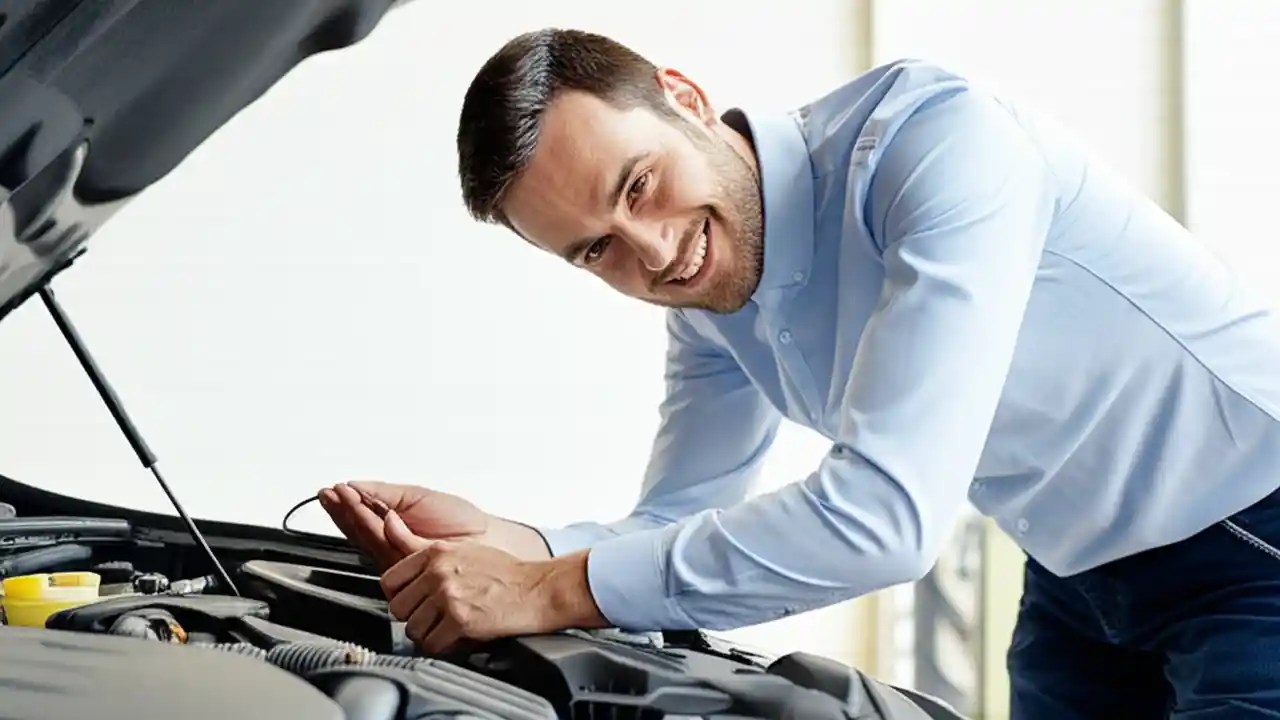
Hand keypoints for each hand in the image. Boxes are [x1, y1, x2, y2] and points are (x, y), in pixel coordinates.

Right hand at [318, 480, 487, 570]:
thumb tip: (357, 485)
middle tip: (329, 494)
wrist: (487, 537)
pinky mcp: (409, 565)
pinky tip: (369, 508)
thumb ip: (386, 493)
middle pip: (358, 529)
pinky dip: (376, 525)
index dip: (345, 505)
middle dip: (342, 510)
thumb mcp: (418, 497)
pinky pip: (386, 544)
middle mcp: (392, 545)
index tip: (331, 491)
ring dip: (353, 515)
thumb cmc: (460, 520)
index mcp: (394, 528)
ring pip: (368, 536)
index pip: (362, 517)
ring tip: (343, 497)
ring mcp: (398, 556)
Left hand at [380, 510, 605, 654]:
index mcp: (436, 552)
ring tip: (447, 629)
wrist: (537, 588)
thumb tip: (389, 527)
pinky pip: (432, 645)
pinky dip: (443, 648)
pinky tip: (457, 639)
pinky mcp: (460, 620)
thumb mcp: (463, 549)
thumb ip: (424, 550)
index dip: (399, 596)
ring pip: (412, 629)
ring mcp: (449, 596)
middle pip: (398, 608)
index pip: (390, 580)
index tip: (412, 602)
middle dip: (413, 617)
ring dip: (428, 635)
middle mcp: (438, 572)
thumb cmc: (505, 572)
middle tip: (432, 619)